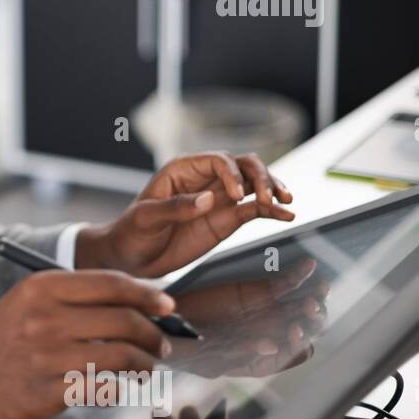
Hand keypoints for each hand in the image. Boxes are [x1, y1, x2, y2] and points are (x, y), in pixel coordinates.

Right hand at [0, 269, 175, 418]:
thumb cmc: (6, 335)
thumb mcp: (31, 298)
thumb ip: (79, 296)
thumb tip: (140, 302)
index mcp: (44, 287)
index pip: (113, 284)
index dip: (149, 295)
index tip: (168, 306)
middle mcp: (46, 318)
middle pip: (124, 321)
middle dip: (154, 334)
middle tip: (162, 343)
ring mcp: (47, 356)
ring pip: (122, 356)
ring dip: (145, 363)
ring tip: (147, 367)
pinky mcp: (49, 391)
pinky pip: (105, 389)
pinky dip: (122, 388)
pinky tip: (122, 386)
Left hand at [77, 151, 295, 277]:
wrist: (131, 258)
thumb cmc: (131, 233)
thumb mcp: (146, 219)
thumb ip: (175, 208)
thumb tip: (208, 200)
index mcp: (183, 170)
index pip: (217, 160)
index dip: (231, 173)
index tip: (235, 194)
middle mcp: (205, 179)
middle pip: (243, 165)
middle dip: (261, 176)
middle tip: (268, 197)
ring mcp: (219, 198)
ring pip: (254, 184)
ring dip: (271, 189)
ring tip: (285, 202)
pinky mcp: (227, 219)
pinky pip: (255, 210)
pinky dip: (272, 211)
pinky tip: (287, 215)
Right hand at [164, 257, 328, 377]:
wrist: (171, 322)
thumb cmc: (187, 347)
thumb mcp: (209, 359)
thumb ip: (241, 353)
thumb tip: (271, 347)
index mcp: (265, 358)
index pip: (293, 353)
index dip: (299, 343)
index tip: (293, 330)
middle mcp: (272, 336)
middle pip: (305, 329)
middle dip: (312, 319)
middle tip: (309, 308)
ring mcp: (269, 313)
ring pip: (301, 305)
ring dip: (314, 297)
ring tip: (319, 289)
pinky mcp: (261, 291)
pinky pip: (286, 282)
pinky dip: (298, 273)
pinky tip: (307, 265)